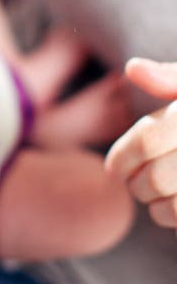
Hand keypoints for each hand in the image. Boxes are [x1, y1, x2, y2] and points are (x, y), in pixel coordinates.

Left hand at [105, 58, 176, 229]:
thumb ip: (169, 78)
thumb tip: (133, 68)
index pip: (147, 142)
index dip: (121, 158)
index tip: (113, 168)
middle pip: (154, 179)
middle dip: (134, 184)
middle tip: (132, 181)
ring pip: (169, 204)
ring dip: (151, 202)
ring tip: (149, 192)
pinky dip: (168, 216)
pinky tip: (167, 206)